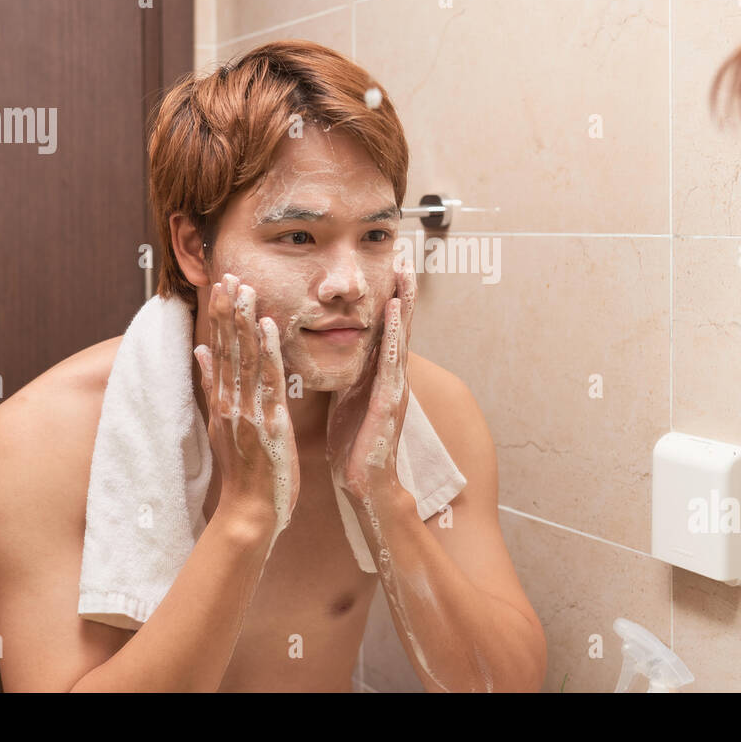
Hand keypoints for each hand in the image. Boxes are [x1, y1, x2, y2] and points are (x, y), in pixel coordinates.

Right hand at [194, 274, 300, 540]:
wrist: (251, 512)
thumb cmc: (246, 472)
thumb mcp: (225, 425)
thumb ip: (213, 387)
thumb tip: (200, 352)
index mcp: (223, 401)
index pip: (219, 349)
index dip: (221, 316)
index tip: (222, 284)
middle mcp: (230, 401)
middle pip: (227, 347)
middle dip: (229, 309)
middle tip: (229, 273)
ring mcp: (247, 411)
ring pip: (244, 358)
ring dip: (245, 321)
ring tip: (245, 288)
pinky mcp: (268, 422)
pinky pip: (267, 381)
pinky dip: (267, 352)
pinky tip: (269, 326)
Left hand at [326, 256, 416, 501]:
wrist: (366, 484)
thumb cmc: (355, 445)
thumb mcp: (347, 400)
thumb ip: (349, 374)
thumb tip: (336, 352)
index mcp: (379, 376)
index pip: (386, 330)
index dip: (391, 298)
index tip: (389, 266)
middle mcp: (392, 377)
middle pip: (399, 326)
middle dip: (403, 292)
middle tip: (403, 256)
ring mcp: (394, 389)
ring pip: (400, 337)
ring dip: (404, 304)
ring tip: (405, 273)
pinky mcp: (389, 403)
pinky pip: (391, 362)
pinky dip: (392, 334)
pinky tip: (392, 312)